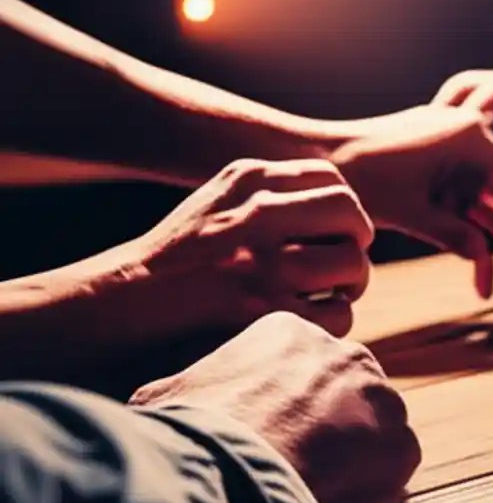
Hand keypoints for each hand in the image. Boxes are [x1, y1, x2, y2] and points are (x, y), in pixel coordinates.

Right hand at [123, 157, 372, 336]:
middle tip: (345, 265)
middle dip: (358, 242)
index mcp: (249, 179)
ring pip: (352, 265)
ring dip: (351, 285)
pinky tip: (311, 323)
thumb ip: (270, 192)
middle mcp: (259, 213)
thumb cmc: (178, 257)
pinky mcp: (265, 312)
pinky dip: (334, 323)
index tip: (337, 231)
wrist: (123, 304)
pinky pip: (337, 315)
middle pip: (351, 215)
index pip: (332, 179)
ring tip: (332, 295)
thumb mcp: (218, 200)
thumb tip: (340, 201)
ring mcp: (263, 263)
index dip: (346, 209)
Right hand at [129, 312, 420, 502]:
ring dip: (354, 454)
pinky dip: (372, 489)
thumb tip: (164, 404)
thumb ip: (188, 388)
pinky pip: (393, 468)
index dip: (287, 404)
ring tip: (315, 485)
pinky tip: (335, 502)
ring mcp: (381, 398)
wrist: (230, 473)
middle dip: (329, 423)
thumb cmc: (194, 433)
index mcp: (289, 332)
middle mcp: (345, 354)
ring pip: (375, 427)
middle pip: (345, 391)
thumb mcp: (167, 394)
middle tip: (300, 459)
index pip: (302, 366)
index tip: (273, 430)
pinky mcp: (402, 444)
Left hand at [331, 106, 492, 297]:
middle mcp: (468, 133)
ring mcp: (453, 142)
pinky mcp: (438, 154)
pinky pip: (471, 185)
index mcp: (470, 139)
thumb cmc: (357, 176)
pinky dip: (480, 215)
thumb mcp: (409, 212)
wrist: (317, 151)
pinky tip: (482, 248)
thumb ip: (454, 234)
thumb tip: (485, 258)